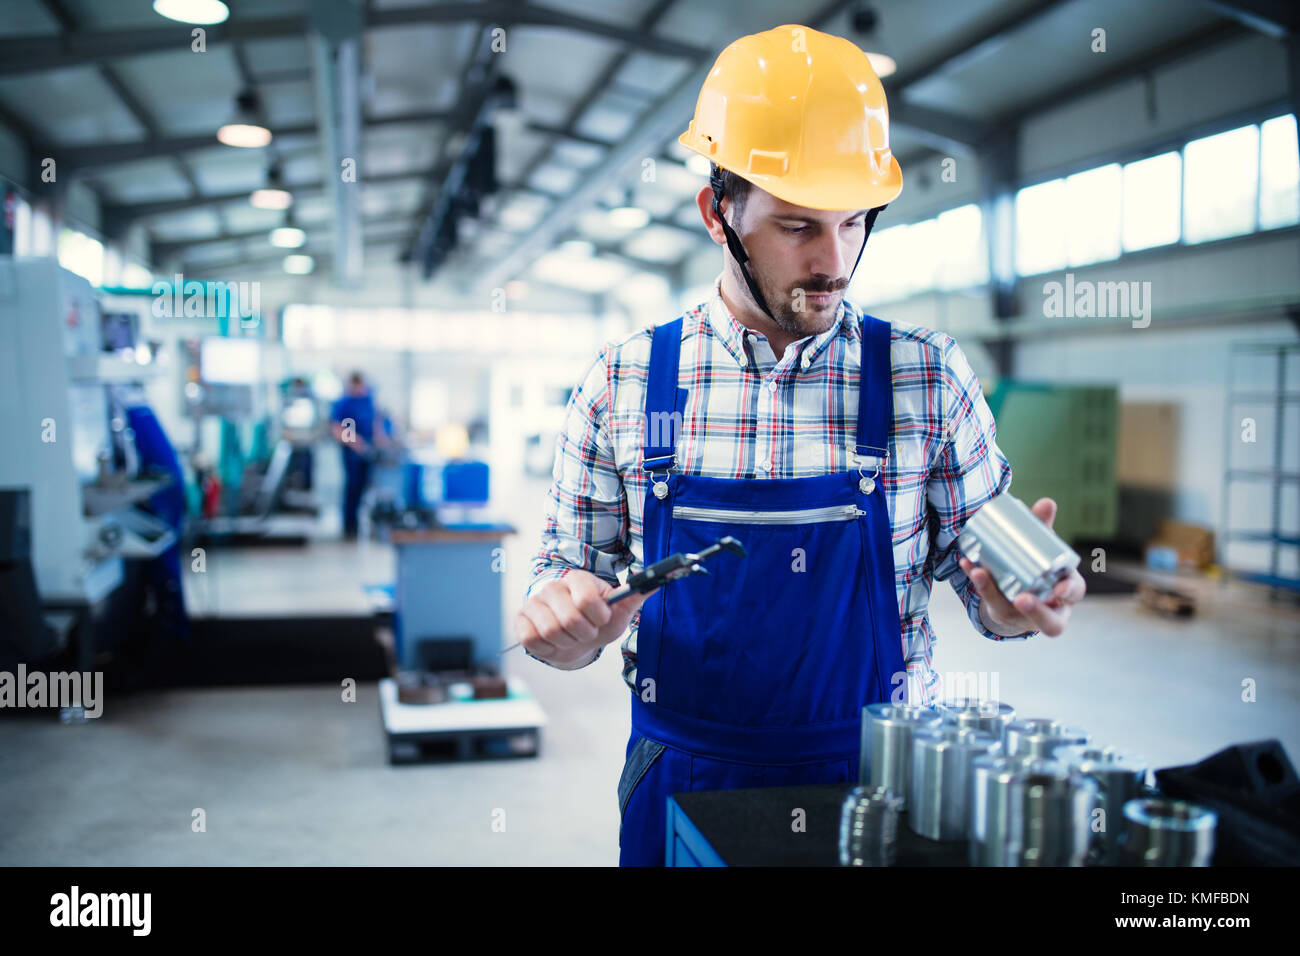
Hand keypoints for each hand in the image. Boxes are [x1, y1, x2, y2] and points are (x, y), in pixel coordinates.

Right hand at [514, 570, 647, 666]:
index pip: (587, 598)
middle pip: (570, 619)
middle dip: (584, 634)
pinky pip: (532, 640)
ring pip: (551, 631)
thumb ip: (635, 596)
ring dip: (567, 642)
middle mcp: (553, 587)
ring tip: (571, 637)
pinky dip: (548, 649)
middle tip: (586, 632)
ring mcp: (534, 603)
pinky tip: (554, 642)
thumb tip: (655, 582)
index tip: (602, 619)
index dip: (598, 616)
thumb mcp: (618, 612)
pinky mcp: (520, 621)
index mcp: (578, 579)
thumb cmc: (596, 622)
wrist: (573, 639)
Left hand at [958, 497, 1085, 636]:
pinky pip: (988, 600)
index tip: (1059, 589)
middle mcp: (1048, 610)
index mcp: (1066, 592)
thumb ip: (1044, 529)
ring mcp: (1023, 617)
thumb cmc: (1041, 569)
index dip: (1068, 591)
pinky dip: (978, 582)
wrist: (1023, 593)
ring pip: (1010, 613)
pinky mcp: (1001, 612)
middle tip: (1022, 598)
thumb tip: (1046, 502)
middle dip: (1035, 611)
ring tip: (981, 573)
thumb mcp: (1045, 551)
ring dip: (993, 593)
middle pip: (1048, 622)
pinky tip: (969, 564)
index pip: (1074, 593)